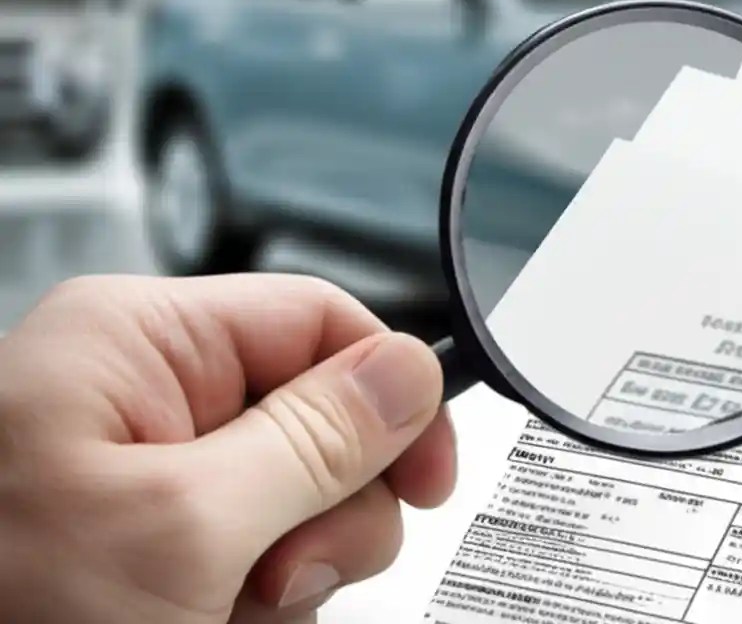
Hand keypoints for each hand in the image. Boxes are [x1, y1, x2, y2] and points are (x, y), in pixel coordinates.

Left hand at [0, 274, 456, 622]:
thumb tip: (409, 371)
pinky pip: (262, 556)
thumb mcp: (184, 526)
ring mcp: (153, 476)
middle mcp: (146, 397)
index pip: (320, 322)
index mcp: (138, 344)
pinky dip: (254, 606)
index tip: (428, 477)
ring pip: (302, 502)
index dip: (392, 396)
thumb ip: (315, 439)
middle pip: (323, 420)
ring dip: (290, 573)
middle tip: (277, 576)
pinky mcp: (157, 541)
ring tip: (219, 615)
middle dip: (325, 512)